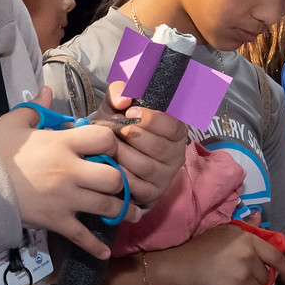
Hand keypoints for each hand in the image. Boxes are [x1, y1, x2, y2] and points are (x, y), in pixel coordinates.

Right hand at [0, 88, 128, 256]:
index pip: (104, 139)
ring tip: (132, 213)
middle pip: (114, 177)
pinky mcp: (57, 221)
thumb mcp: (13, 122)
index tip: (108, 148)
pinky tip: (105, 252)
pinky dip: (95, 247)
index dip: (111, 142)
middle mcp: (71, 172)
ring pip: (107, 206)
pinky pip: (82, 236)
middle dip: (122, 179)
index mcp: (63, 144)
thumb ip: (35, 107)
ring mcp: (66, 199)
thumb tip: (47, 90)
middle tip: (122, 181)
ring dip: (122, 210)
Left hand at [104, 80, 188, 209]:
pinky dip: (119, 173)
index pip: (174, 125)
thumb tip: (122, 100)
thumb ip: (120, 91)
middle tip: (115, 129)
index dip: (152, 119)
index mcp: (175, 130)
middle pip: (158, 147)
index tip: (129, 112)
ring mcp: (165, 175)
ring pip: (145, 166)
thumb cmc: (118, 125)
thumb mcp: (118, 105)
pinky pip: (136, 185)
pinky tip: (109, 162)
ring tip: (109, 145)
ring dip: (123, 153)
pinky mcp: (152, 193)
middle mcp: (176, 153)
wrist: (108, 153)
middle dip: (132, 136)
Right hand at [157, 223, 284, 284]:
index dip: (284, 267)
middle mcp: (248, 259)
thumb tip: (259, 216)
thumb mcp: (223, 231)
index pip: (276, 256)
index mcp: (248, 241)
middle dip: (258, 279)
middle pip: (266, 276)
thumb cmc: (200, 246)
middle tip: (244, 278)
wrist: (178, 266)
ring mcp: (241, 278)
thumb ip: (245, 226)